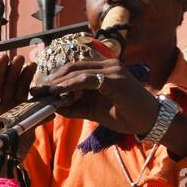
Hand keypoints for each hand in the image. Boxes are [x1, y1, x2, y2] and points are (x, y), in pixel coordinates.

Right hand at [0, 52, 35, 152]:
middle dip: (12, 71)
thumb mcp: (27, 135)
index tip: (32, 64)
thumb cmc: (11, 151)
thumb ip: (37, 122)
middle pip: (6, 85)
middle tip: (18, 56)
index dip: (25, 77)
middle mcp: (1, 108)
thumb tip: (53, 111)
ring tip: (2, 59)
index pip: (19, 89)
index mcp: (14, 110)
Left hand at [29, 58, 159, 136]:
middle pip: (72, 67)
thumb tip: (54, 107)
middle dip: (52, 79)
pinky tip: (57, 92)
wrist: (150, 121)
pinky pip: (86, 79)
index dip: (56, 78)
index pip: (75, 69)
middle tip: (36, 90)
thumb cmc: (127, 115)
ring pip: (77, 71)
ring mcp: (112, 69)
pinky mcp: (114, 78)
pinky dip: (69, 85)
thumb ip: (76, 107)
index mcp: (104, 69)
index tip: (40, 89)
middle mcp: (108, 65)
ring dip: (57, 83)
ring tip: (42, 92)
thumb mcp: (95, 111)